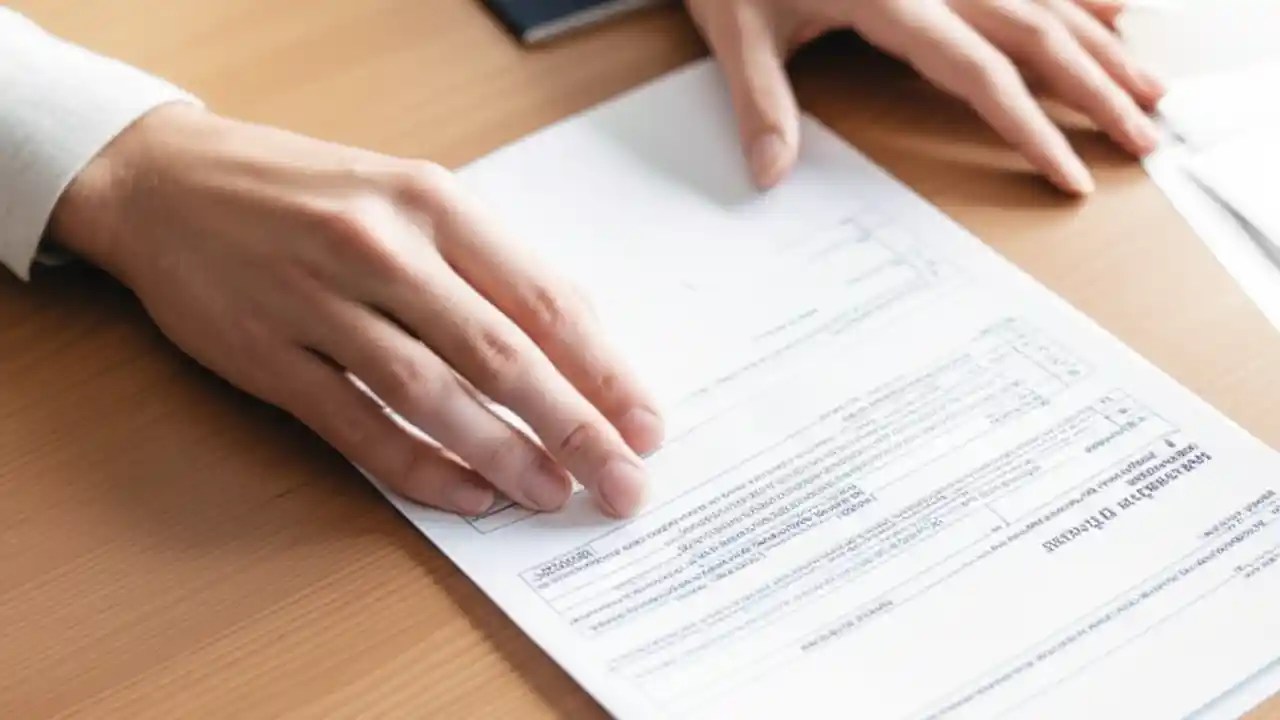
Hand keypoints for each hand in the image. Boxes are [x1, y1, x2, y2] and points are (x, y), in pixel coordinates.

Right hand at [50, 104, 664, 517]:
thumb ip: (484, 265)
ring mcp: (321, 303)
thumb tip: (575, 347)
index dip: (603, 371)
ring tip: (551, 494)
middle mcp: (384, 249)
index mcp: (433, 204)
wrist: (168, 182)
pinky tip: (465, 493)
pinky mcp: (271, 356)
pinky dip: (418, 467)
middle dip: (574, 428)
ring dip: (502, 454)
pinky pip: (358, 426)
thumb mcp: (408, 196)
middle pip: (502, 354)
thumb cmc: (308, 192)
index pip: (543, 298)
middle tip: (619, 482)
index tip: (644, 425)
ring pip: (433, 395)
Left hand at [688, 0, 1165, 194]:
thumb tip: (771, 175)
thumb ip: (761, 102)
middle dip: (1097, 89)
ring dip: (1102, 44)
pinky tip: (1115, 10)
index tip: (1069, 172)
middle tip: (1146, 138)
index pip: (980, 73)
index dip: (1029, 128)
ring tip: (1151, 85)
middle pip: (1037, 33)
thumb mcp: (737, 28)